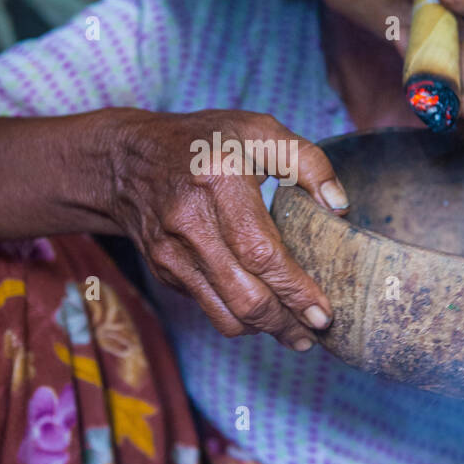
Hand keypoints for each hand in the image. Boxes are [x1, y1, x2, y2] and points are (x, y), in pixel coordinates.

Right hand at [103, 108, 348, 348]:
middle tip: (316, 332)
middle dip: (286, 323)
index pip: (261, 253)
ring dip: (264, 331)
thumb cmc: (202, 141)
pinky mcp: (164, 269)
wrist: (125, 159)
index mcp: (219, 182)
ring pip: (225, 313)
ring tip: (295, 333)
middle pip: (245, 296)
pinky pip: (207, 307)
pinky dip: (238, 318)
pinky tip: (261, 313)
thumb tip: (338, 205)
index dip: (296, 290)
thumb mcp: (258, 130)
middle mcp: (191, 222)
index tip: (324, 313)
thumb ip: (306, 160)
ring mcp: (172, 252)